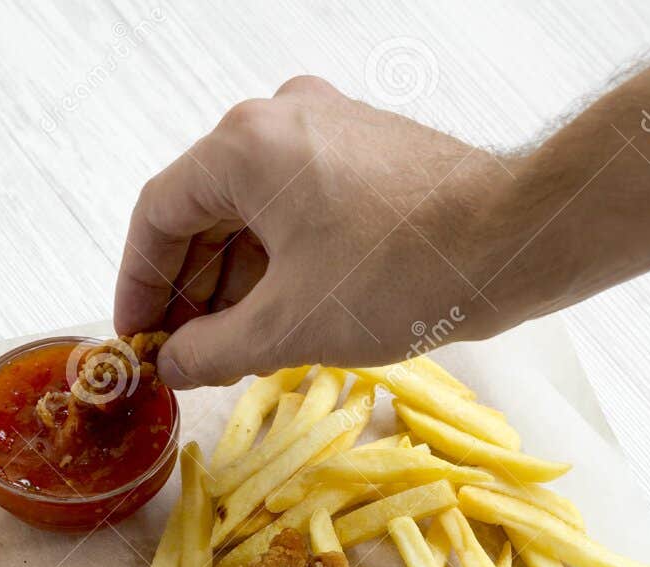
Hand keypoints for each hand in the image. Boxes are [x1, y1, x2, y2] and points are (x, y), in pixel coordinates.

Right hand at [114, 77, 509, 388]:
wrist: (513, 241)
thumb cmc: (400, 276)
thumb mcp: (287, 329)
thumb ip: (212, 351)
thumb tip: (174, 366)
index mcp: (244, 146)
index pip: (159, 216)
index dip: (138, 286)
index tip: (136, 339)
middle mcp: (279, 118)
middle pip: (205, 210)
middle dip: (189, 290)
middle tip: (182, 356)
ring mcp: (326, 127)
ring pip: (252, 211)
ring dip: (234, 282)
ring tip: (233, 350)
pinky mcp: (364, 150)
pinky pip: (296, 206)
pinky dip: (277, 261)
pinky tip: (281, 316)